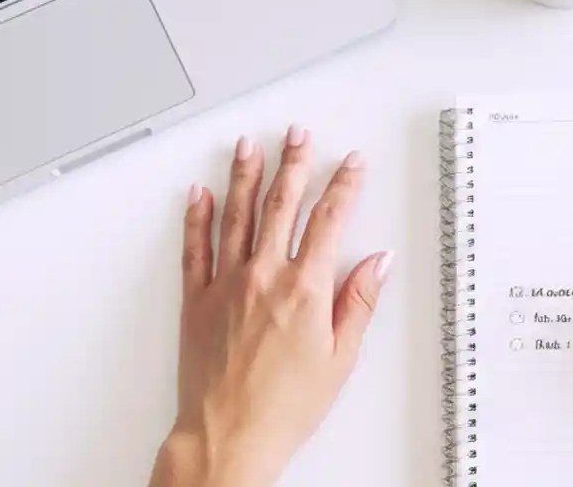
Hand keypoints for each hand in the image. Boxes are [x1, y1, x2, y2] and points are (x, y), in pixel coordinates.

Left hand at [150, 126, 392, 486]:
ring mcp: (227, 285)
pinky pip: (195, 249)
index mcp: (305, 289)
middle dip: (294, 164)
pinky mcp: (198, 301)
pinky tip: (201, 194)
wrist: (228, 436)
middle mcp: (264, 277)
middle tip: (298, 136)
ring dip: (245, 176)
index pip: (330, 220)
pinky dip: (198, 218)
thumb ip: (358, 302)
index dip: (344, 185)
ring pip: (237, 216)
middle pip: (282, 205)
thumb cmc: (284, 406)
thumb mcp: (340, 357)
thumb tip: (377, 263)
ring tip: (250, 147)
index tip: (351, 163)